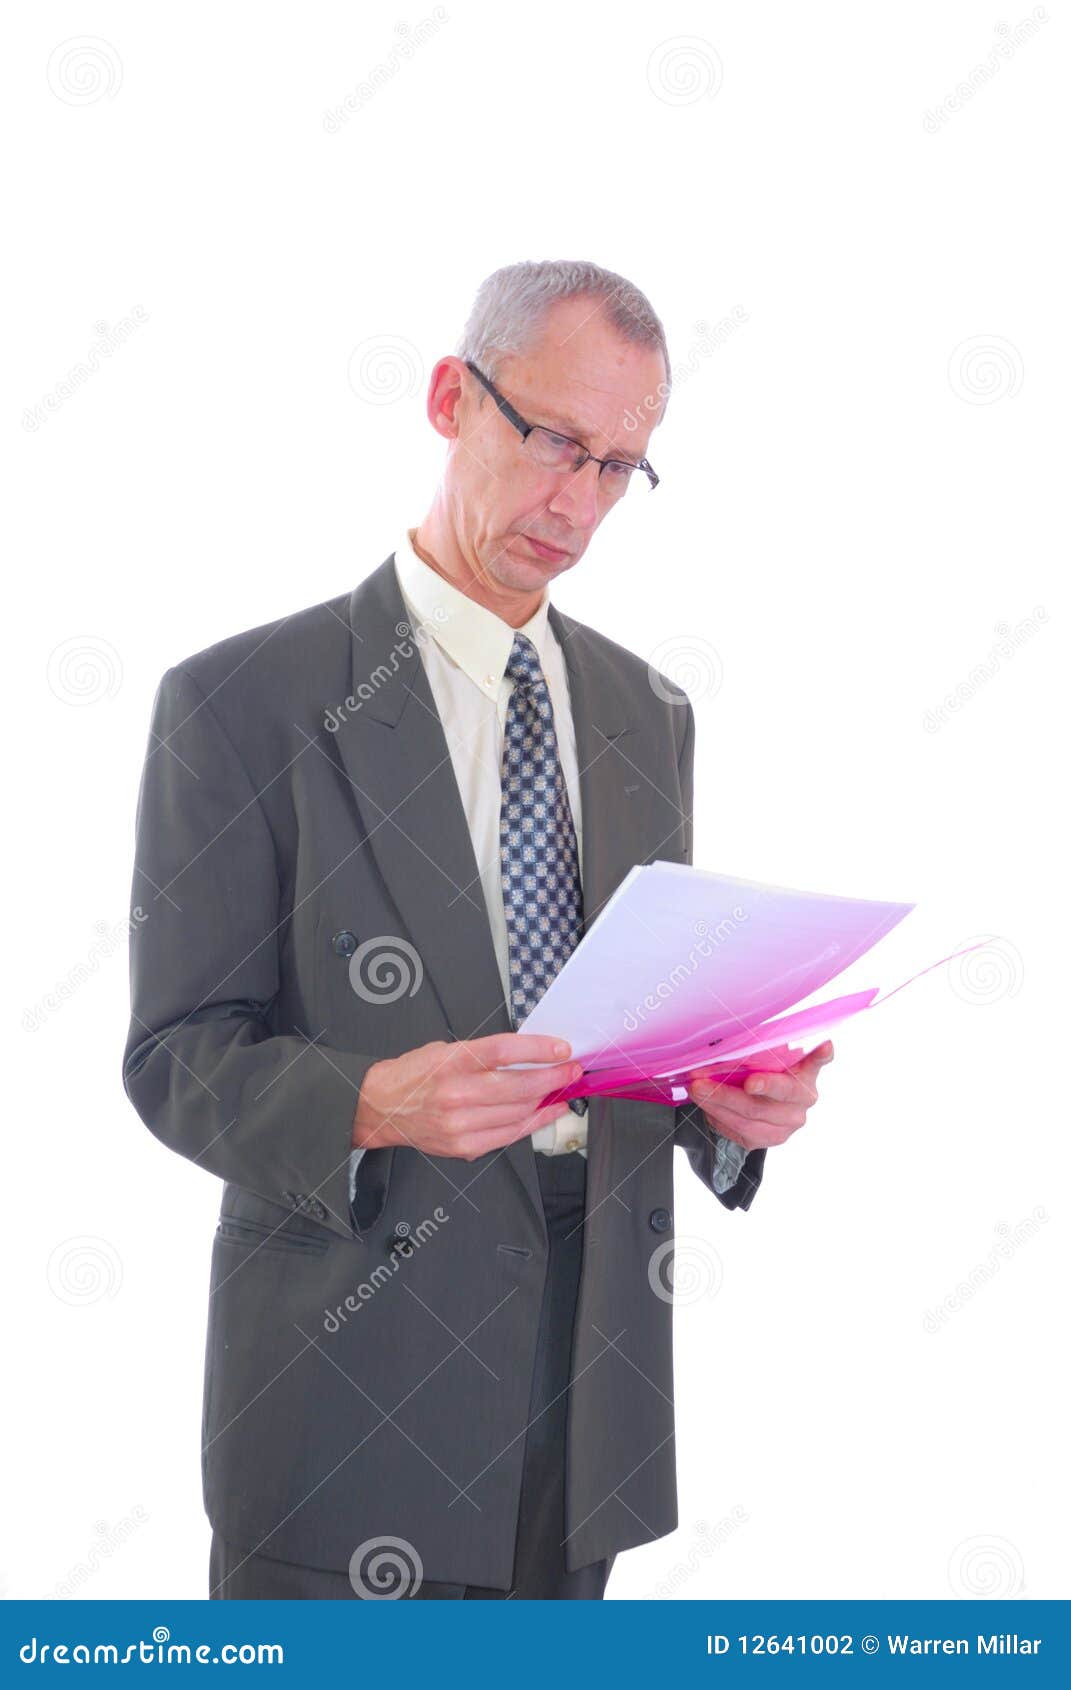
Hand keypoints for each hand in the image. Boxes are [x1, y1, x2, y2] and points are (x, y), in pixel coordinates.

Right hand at [352, 1033, 582, 1161]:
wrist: (380, 1107)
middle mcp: (456, 1093)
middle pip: (519, 1086)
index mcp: (451, 1062)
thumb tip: (527, 1056)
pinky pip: (509, 1135)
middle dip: (553, 1077)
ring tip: (563, 1089)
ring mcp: (461, 1124)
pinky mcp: (464, 1146)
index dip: (539, 1050)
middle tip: (571, 1070)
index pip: (504, 1051)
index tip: (561, 1049)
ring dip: (548, 1100)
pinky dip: (533, 1123)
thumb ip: (483, 1054)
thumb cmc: (413, 1075)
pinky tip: (546, 1112)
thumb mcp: (445, 1050)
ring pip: (519, 1112)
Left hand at [685, 1040, 834, 1152]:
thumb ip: (760, 1053)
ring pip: (744, 1121)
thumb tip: (725, 1046)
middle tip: (700, 1084)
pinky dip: (718, 1118)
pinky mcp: (766, 1140)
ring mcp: (785, 1127)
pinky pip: (737, 1132)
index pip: (789, 1083)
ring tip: (696, 1092)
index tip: (750, 1083)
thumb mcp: (771, 1056)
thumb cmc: (771, 1069)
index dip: (771, 1083)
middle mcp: (800, 1106)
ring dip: (715, 1106)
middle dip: (725, 1095)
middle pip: (758, 1105)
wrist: (775, 1098)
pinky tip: (706, 1108)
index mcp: (805, 1079)